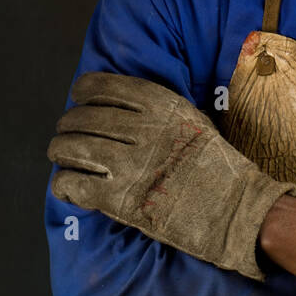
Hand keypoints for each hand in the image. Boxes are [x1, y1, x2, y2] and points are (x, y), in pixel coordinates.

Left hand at [48, 72, 295, 279]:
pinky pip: (74, 185)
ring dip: (60, 151)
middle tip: (66, 134)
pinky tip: (67, 185)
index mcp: (157, 103)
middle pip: (81, 118)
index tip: (78, 99)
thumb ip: (155, 107)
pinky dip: (63, 184)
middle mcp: (139, 128)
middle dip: (67, 125)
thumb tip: (119, 103)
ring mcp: (128, 164)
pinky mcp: (120, 200)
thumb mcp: (190, 115)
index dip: (82, 93)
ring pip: (71, 148)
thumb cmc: (216, 163)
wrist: (235, 208)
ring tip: (60, 156)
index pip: (100, 87)